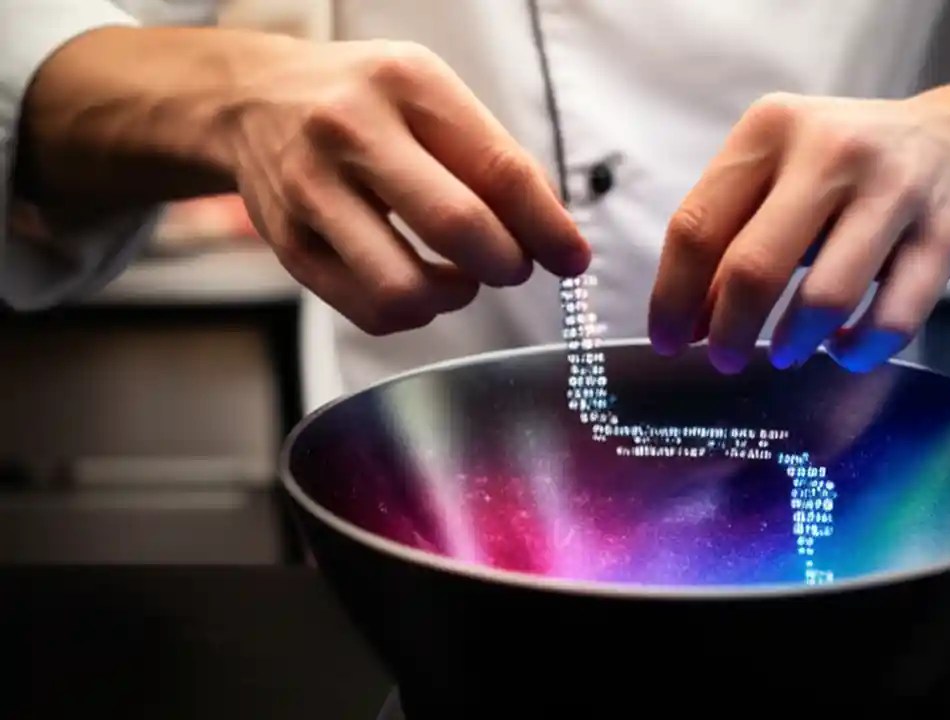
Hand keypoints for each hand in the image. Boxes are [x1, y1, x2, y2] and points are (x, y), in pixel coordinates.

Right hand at [221, 39, 588, 333]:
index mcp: (407, 85)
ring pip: (405, 288)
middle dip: (506, 264)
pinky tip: (418, 283)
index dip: (547, 227)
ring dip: (455, 298)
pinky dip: (411, 313)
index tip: (572, 258)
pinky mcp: (288, 244)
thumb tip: (552, 232)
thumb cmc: (364, 101)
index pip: (499, 169)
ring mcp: (312, 190)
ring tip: (462, 277)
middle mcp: (353, 131)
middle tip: (512, 265)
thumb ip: (490, 156)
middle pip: (458, 228)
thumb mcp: (430, 93)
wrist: (253, 99)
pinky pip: (369, 311)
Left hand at [648, 92, 949, 372]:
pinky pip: (892, 317)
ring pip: (825, 297)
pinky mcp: (944, 234)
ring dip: (794, 343)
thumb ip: (731, 238)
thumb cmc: (846, 170)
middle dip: (730, 331)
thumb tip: (687, 323)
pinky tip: (844, 349)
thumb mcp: (780, 177)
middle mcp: (831, 151)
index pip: (698, 225)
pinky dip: (859, 350)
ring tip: (787, 352)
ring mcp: (894, 190)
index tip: (668, 341)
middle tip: (726, 360)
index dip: (674, 295)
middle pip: (755, 266)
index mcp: (772, 130)